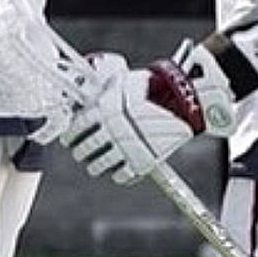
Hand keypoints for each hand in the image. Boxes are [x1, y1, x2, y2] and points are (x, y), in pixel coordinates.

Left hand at [61, 48, 232, 185]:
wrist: (187, 101)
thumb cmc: (157, 88)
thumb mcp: (127, 81)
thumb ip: (107, 89)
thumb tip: (89, 94)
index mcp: (103, 110)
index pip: (74, 130)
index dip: (70, 136)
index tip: (71, 138)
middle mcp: (111, 130)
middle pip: (83, 150)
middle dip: (81, 152)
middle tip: (83, 151)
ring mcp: (125, 147)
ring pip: (97, 166)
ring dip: (96, 165)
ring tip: (98, 162)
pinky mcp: (141, 162)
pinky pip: (121, 176)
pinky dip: (119, 174)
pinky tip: (120, 167)